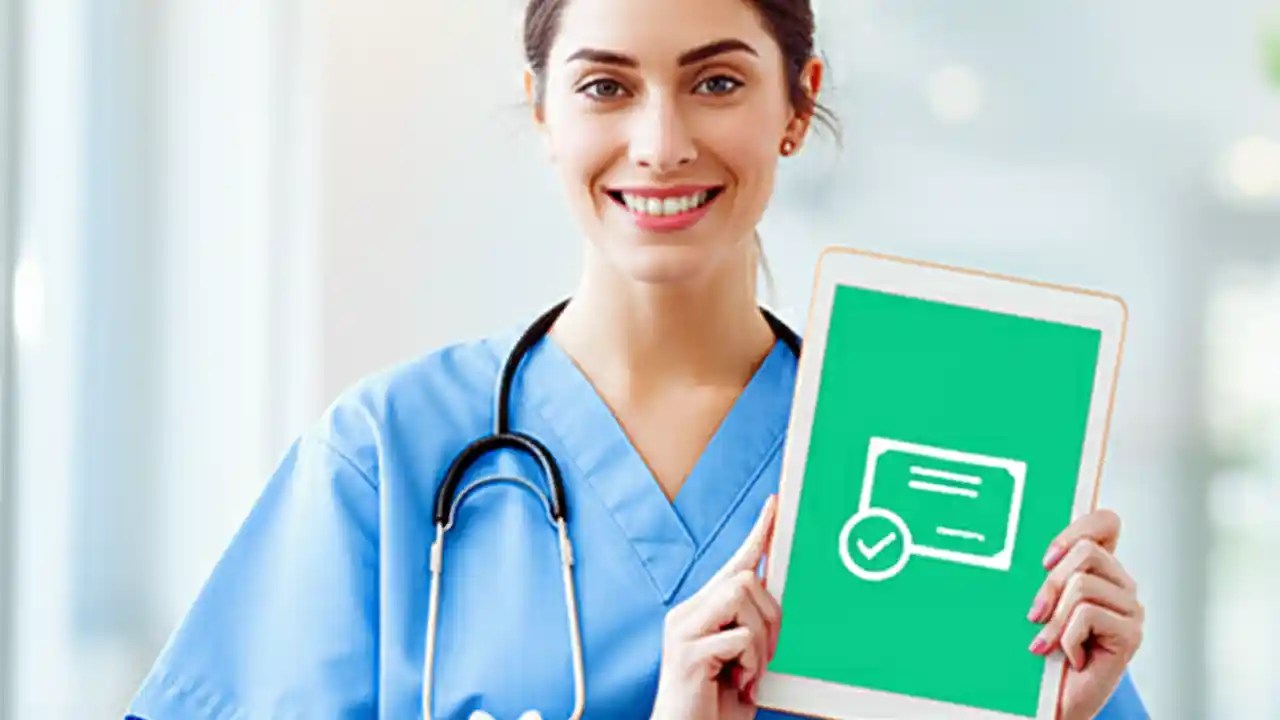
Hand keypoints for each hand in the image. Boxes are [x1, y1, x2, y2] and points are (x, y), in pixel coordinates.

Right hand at [651, 496, 780, 719]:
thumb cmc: (715, 704)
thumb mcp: (741, 658)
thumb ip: (750, 625)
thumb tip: (773, 596)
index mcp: (701, 611)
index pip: (733, 563)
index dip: (757, 533)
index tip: (775, 506)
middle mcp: (687, 614)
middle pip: (745, 579)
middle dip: (771, 618)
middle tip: (765, 657)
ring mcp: (684, 631)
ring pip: (742, 598)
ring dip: (761, 642)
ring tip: (749, 673)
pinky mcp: (687, 654)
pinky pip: (739, 637)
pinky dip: (751, 663)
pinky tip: (740, 684)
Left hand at [1027, 510, 1143, 719]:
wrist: (1052, 699)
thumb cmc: (1043, 650)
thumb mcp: (1041, 602)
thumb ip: (1048, 572)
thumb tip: (1023, 542)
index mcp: (1101, 571)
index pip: (1107, 522)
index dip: (1075, 529)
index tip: (1046, 560)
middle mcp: (1122, 585)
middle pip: (1086, 552)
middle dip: (1051, 584)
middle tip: (1035, 615)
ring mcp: (1130, 609)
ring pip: (1082, 584)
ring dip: (1055, 619)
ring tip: (1047, 643)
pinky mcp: (1131, 634)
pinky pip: (1087, 614)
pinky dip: (1067, 637)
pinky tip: (1071, 656)